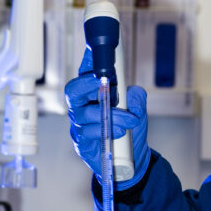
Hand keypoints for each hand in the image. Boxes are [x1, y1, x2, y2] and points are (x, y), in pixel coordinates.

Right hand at [65, 51, 150, 188]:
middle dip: (86, 84)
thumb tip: (133, 92)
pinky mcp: (82, 142)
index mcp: (92, 94)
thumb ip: (136, 99)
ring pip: (85, 113)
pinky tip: (121, 131)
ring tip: (130, 119)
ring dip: (110, 114)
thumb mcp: (138, 111)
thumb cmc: (129, 130)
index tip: (95, 51)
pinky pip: (87, 132)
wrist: (131, 160)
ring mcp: (79, 125)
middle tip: (105, 83)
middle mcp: (82, 107)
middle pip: (72, 91)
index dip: (88, 61)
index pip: (85, 73)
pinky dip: (106, 130)